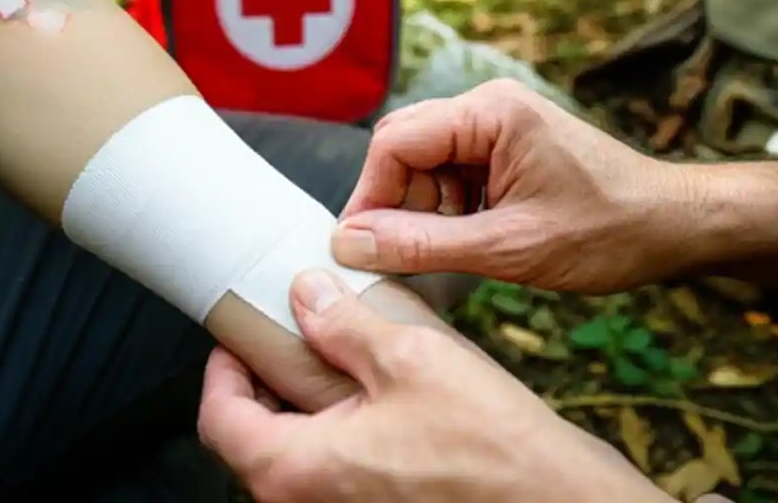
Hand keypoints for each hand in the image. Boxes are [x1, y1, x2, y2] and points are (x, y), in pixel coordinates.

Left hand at [197, 269, 670, 502]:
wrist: (557, 500)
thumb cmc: (492, 447)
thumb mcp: (409, 360)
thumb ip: (343, 326)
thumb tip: (305, 295)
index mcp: (297, 471)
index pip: (220, 419)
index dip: (221, 368)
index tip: (238, 336)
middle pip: (253, 439)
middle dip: (265, 381)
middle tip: (289, 334)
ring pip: (295, 455)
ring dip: (304, 404)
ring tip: (337, 353)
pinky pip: (335, 470)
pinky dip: (338, 430)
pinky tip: (373, 392)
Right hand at [330, 79, 699, 292]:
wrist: (673, 227)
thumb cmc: (608, 232)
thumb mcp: (507, 248)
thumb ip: (422, 245)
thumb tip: (350, 244)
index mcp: (491, 113)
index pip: (395, 143)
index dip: (369, 198)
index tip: (359, 250)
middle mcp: (489, 106)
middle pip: (404, 148)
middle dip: (394, 204)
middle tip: (398, 256)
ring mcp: (499, 125)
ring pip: (424, 165)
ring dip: (421, 211)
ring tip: (445, 255)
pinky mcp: (507, 148)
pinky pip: (452, 174)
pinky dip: (446, 211)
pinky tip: (467, 243)